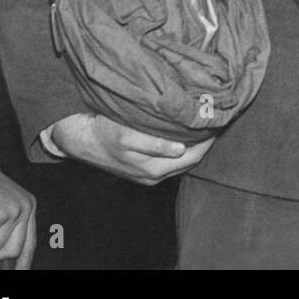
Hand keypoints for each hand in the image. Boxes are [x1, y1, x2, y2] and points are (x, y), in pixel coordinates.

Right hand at [49, 112, 213, 184]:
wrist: (81, 139)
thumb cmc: (104, 133)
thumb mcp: (127, 136)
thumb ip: (154, 144)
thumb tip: (180, 149)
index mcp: (153, 170)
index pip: (193, 157)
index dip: (207, 140)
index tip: (217, 122)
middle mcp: (155, 176)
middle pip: (191, 161)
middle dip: (205, 143)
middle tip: (216, 122)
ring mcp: (150, 175)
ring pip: (182, 162)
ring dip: (195, 146)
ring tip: (204, 127)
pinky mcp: (144, 169)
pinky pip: (172, 161)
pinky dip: (183, 148)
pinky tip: (186, 134)